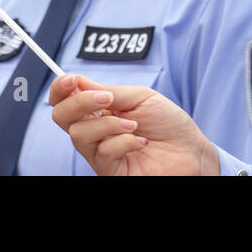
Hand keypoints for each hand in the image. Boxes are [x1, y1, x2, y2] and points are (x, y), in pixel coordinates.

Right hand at [48, 74, 219, 175]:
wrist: (191, 150)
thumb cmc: (168, 123)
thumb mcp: (139, 97)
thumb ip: (107, 90)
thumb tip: (78, 81)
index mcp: (98, 110)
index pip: (65, 100)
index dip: (60, 88)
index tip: (71, 79)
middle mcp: (95, 132)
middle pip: (62, 117)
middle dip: (79, 103)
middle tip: (105, 98)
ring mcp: (100, 153)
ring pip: (79, 135)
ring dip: (108, 124)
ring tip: (134, 125)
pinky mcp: (110, 172)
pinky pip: (103, 153)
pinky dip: (123, 141)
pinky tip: (141, 142)